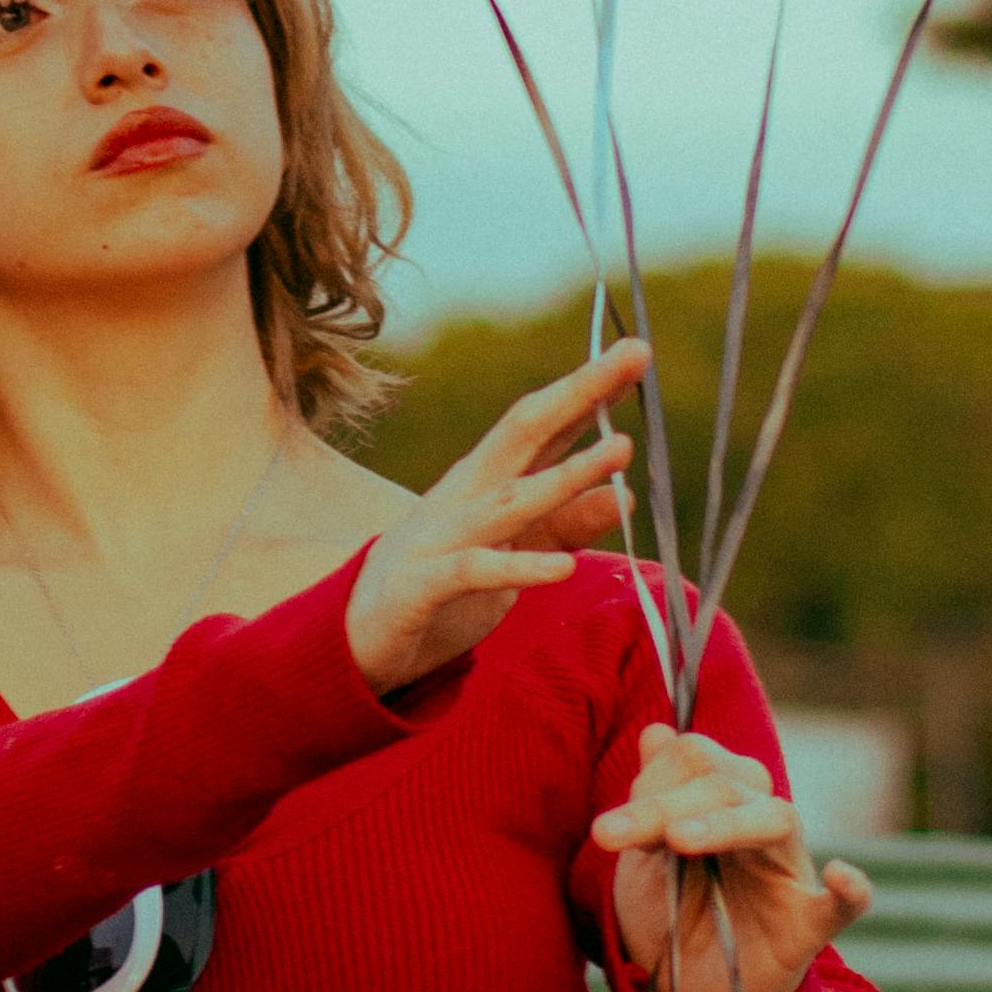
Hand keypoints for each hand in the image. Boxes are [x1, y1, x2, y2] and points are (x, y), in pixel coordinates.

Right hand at [345, 342, 649, 693]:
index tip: (635, 352)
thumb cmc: (442, 586)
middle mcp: (464, 495)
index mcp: (485, 480)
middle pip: (525, 431)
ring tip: (621, 450)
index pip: (542, 424)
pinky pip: (474, 572)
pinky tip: (563, 569)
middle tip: (634, 353)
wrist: (356, 638)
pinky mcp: (420, 587)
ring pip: (510, 500)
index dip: (588, 390)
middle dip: (580, 392)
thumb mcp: (513, 552)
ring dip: (567, 475)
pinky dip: (519, 569)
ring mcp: (439, 537)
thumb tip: (625, 495)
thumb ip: (565, 525)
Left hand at [594, 724, 878, 991]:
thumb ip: (655, 797)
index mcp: (721, 803)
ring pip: (777, 821)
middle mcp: (759, 826)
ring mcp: (787, 873)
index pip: (697, 759)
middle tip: (607, 836)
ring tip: (679, 839)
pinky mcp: (806, 928)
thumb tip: (655, 730)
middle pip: (726, 784)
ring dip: (727, 824)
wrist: (688, 991)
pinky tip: (843, 877)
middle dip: (663, 805)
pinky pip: (842, 906)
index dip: (651, 782)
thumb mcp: (645, 858)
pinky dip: (851, 891)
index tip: (608, 831)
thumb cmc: (672, 914)